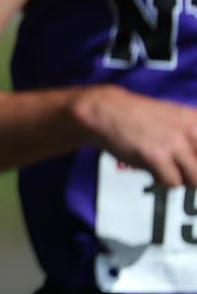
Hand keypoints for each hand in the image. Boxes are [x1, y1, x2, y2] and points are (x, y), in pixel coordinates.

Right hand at [78, 86, 196, 186]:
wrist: (105, 110)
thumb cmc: (139, 118)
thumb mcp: (175, 119)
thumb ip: (193, 138)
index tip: (192, 164)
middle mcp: (191, 131)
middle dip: (193, 174)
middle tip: (178, 170)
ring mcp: (174, 144)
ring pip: (194, 180)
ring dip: (179, 179)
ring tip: (165, 169)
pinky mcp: (156, 156)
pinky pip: (171, 183)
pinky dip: (160, 181)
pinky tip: (151, 170)